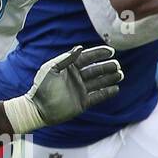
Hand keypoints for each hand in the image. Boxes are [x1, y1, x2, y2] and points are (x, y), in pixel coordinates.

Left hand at [4, 45, 122, 132]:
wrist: (38, 109)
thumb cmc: (42, 87)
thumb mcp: (51, 69)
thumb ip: (66, 59)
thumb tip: (80, 48)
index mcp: (69, 68)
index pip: (87, 58)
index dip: (99, 54)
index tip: (111, 51)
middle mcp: (76, 78)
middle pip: (95, 70)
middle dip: (107, 67)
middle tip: (117, 65)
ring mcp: (80, 90)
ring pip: (99, 82)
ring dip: (109, 78)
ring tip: (120, 74)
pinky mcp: (82, 102)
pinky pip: (98, 96)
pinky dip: (107, 93)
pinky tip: (116, 88)